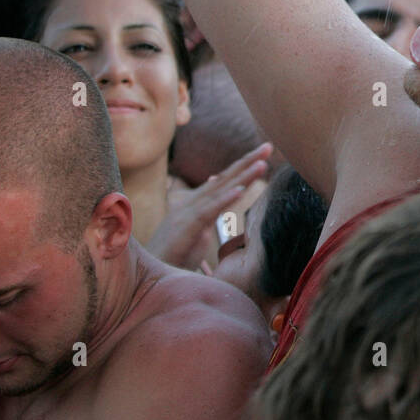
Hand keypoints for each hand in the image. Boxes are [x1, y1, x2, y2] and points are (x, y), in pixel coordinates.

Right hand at [146, 143, 270, 269]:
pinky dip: (224, 200)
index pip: (225, 178)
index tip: (266, 151)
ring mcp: (187, 213)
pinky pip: (208, 212)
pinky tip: (240, 191)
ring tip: (262, 164)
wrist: (150, 273)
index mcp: (197, 201)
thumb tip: (216, 180)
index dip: (245, 164)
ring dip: (242, 177)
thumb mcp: (194, 224)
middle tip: (269, 146)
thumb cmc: (174, 251)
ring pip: (220, 191)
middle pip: (225, 178)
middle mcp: (192, 202)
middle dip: (248, 161)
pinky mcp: (186, 228)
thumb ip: (207, 204)